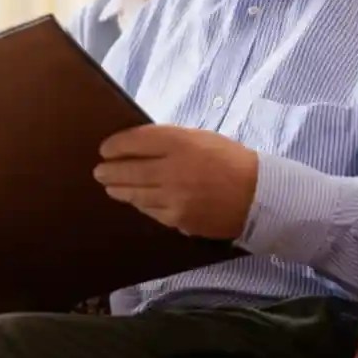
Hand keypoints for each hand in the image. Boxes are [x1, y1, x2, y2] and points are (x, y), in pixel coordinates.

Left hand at [93, 125, 258, 239]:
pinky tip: (134, 199)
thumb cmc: (229, 160)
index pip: (135, 141)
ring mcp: (173, 197)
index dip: (115, 145)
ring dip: (118, 189)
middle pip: (128, 170)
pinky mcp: (177, 219)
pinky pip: (149, 210)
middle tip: (99, 170)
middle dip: (109, 170)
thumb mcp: (199, 138)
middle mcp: (173, 170)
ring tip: (110, 186)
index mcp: (179, 143)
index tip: (105, 149)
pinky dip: (139, 203)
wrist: (258, 195)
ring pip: (134, 193)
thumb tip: (137, 145)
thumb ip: (168, 140)